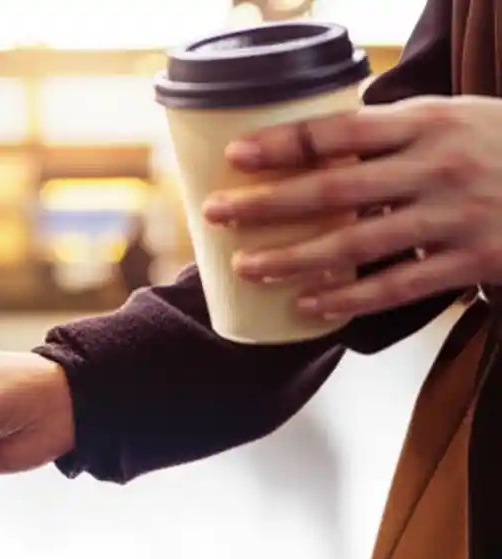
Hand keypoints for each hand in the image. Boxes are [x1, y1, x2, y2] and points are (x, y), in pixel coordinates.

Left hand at [201, 96, 501, 318]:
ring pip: (358, 245)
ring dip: (294, 259)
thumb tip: (308, 145)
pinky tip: (307, 306)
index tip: (234, 156)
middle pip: (335, 190)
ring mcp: (456, 216)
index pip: (340, 132)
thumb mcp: (451, 120)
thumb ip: (390, 134)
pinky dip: (349, 299)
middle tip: (216, 213)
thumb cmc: (497, 147)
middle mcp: (439, 167)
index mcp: (428, 124)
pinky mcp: (474, 261)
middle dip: (268, 204)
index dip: (283, 144)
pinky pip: (398, 286)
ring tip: (247, 266)